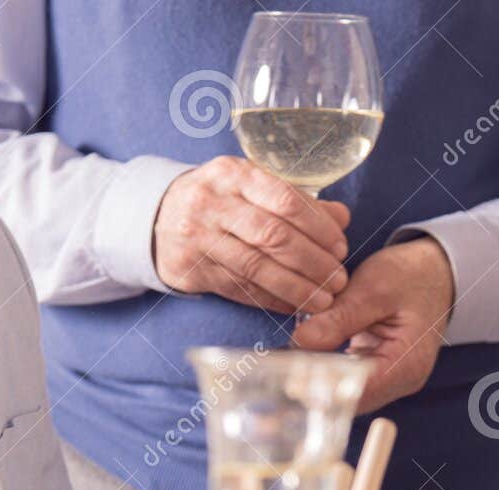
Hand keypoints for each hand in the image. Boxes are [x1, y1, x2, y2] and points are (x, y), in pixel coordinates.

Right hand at [153, 156, 350, 314]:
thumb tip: (341, 217)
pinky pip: (240, 289)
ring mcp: (199, 238)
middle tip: (337, 279)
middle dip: (312, 262)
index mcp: (233, 174)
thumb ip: (297, 200)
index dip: (318, 227)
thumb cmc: (219, 200)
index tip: (340, 247)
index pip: (284, 199)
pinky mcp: (192, 269)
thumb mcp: (251, 187)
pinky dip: (272, 300)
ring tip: (323, 299)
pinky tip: (294, 306)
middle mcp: (212, 203)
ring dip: (296, 288)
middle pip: (272, 236)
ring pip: (257, 267)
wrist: (157, 217)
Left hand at [291, 238, 454, 412]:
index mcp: (407, 364)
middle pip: (351, 398)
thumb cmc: (411, 275)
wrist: (436, 272)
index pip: (358, 391)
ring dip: (318, 379)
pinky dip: (327, 370)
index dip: (321, 387)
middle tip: (277, 371)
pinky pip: (349, 379)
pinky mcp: (380, 371)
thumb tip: (301, 340)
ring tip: (284, 364)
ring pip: (347, 392)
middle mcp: (402, 380)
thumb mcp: (374, 287)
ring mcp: (392, 379)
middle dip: (314, 386)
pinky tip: (303, 357)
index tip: (288, 375)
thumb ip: (339, 317)